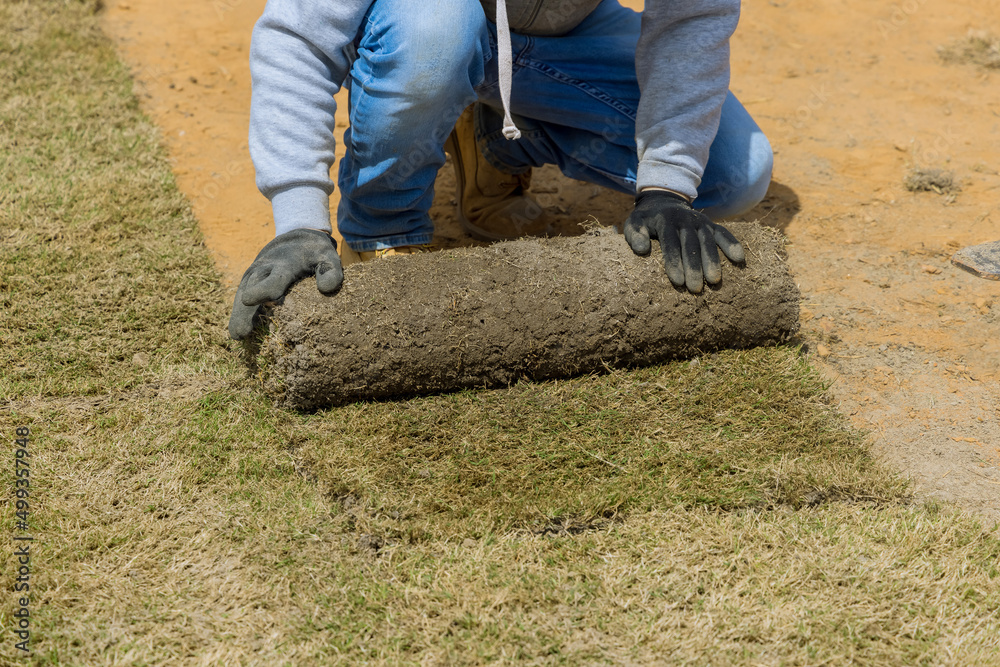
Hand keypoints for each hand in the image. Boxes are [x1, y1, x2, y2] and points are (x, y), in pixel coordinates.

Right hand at [228, 228, 342, 339]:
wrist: (296, 236)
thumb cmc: (315, 252)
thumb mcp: (327, 256)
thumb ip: (330, 270)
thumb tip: (326, 288)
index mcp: (284, 265)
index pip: (273, 279)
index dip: (263, 290)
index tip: (250, 301)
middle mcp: (265, 268)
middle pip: (251, 289)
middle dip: (245, 309)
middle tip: (241, 332)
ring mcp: (255, 273)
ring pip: (243, 293)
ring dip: (239, 314)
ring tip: (237, 335)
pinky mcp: (250, 279)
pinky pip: (242, 295)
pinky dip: (239, 312)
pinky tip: (237, 331)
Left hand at [624, 190, 744, 293]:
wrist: (664, 201)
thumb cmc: (647, 220)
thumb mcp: (635, 222)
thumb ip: (635, 234)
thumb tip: (642, 249)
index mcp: (666, 221)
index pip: (670, 243)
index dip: (674, 262)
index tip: (677, 281)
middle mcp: (685, 220)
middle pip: (691, 244)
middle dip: (694, 266)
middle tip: (695, 289)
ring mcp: (700, 222)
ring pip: (708, 241)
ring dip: (713, 260)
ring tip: (714, 281)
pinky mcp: (711, 225)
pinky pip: (723, 233)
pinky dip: (731, 244)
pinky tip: (739, 259)